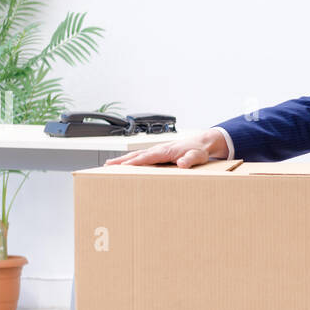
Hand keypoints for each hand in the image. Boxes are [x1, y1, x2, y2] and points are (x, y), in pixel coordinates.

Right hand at [104, 128, 227, 167]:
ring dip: (123, 159)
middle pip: (136, 154)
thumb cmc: (199, 150)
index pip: (146, 157)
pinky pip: (142, 156)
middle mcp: (159, 149)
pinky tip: (126, 164)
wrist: (202, 142)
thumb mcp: (197, 156)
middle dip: (121, 160)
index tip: (122, 167)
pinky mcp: (159, 153)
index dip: (133, 162)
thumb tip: (182, 163)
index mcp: (165, 150)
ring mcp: (158, 150)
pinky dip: (132, 159)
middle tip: (107, 165)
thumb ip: (189, 160)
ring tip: (109, 164)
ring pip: (137, 154)